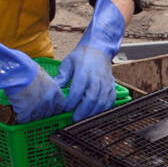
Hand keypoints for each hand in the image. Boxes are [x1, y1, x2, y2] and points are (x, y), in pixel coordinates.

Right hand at [0, 34, 66, 122]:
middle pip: (48, 114)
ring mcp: (38, 108)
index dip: (54, 108)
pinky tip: (17, 115)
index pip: (60, 105)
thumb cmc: (24, 66)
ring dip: (30, 117)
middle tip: (33, 111)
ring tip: (24, 113)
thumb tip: (39, 84)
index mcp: (55, 90)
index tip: (50, 109)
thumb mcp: (39, 72)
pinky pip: (24, 120)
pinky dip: (20, 118)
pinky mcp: (26, 113)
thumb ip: (43, 83)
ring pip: (36, 119)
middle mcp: (49, 101)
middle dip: (41, 114)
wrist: (13, 70)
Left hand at [54, 0, 124, 120]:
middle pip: (91, 98)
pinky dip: (104, 109)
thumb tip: (55, 87)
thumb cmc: (82, 56)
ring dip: (92, 112)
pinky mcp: (111, 86)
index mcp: (84, 71)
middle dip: (82, 111)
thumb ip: (62, 76)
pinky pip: (110, 100)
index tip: (66, 108)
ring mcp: (106, 83)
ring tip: (84, 118)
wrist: (99, 48)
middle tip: (75, 118)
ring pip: (101, 102)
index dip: (72, 101)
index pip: (78, 90)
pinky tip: (96, 113)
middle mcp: (97, 78)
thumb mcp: (68, 62)